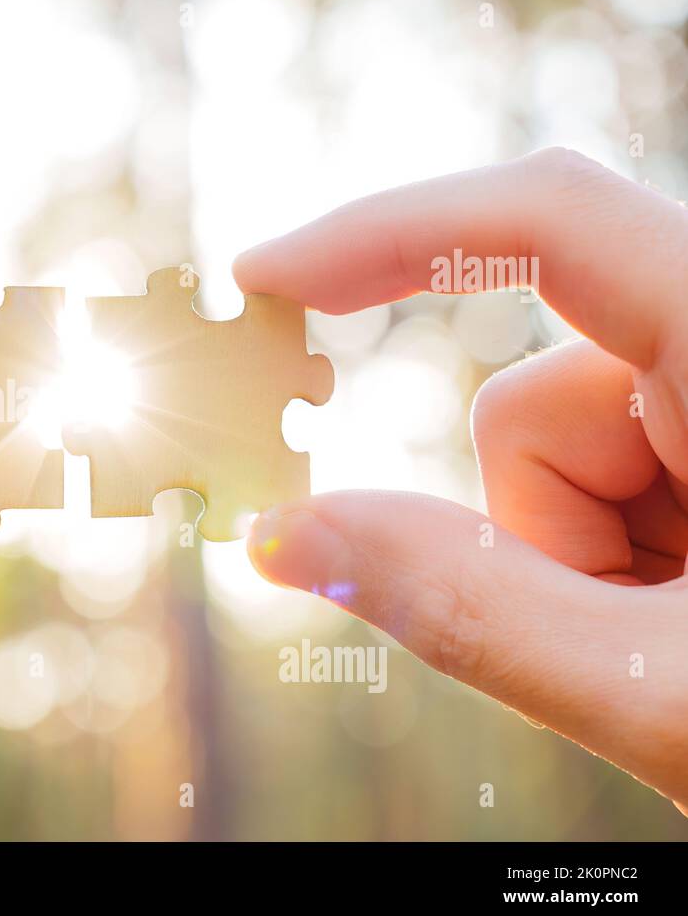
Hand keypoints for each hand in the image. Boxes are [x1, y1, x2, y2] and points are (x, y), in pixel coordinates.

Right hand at [235, 148, 687, 813]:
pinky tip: (685, 620)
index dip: (390, 233)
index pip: (555, 222)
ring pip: (560, 452)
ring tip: (675, 645)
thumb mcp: (665, 693)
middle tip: (628, 646)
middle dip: (539, 533)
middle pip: (537, 400)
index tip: (269, 279)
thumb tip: (284, 536)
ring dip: (578, 561)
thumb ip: (462, 608)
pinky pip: (601, 480)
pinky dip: (608, 561)